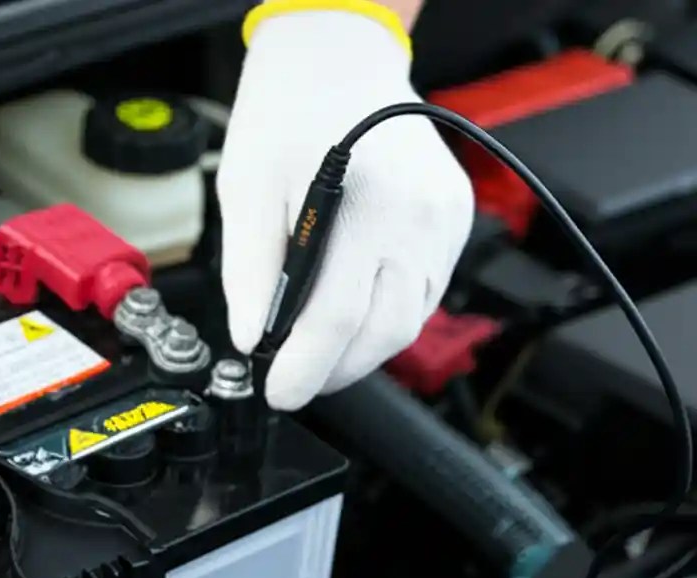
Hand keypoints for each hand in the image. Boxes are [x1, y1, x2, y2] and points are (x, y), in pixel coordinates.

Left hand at [219, 8, 473, 409]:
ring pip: (408, 321)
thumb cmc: (288, 114)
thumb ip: (248, 269)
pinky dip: (385, 318)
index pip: (335, 318)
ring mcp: (445, 221)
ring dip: (362, 350)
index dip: (304, 368)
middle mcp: (418, 217)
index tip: (279, 393)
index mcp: (365, 206)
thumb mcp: (246, 188)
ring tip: (317, 353)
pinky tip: (351, 315)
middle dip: (334, 370)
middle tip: (293, 380)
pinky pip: (423, 294)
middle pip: (382, 331)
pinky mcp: (454, 221)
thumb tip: (250, 335)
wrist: (340, 61)